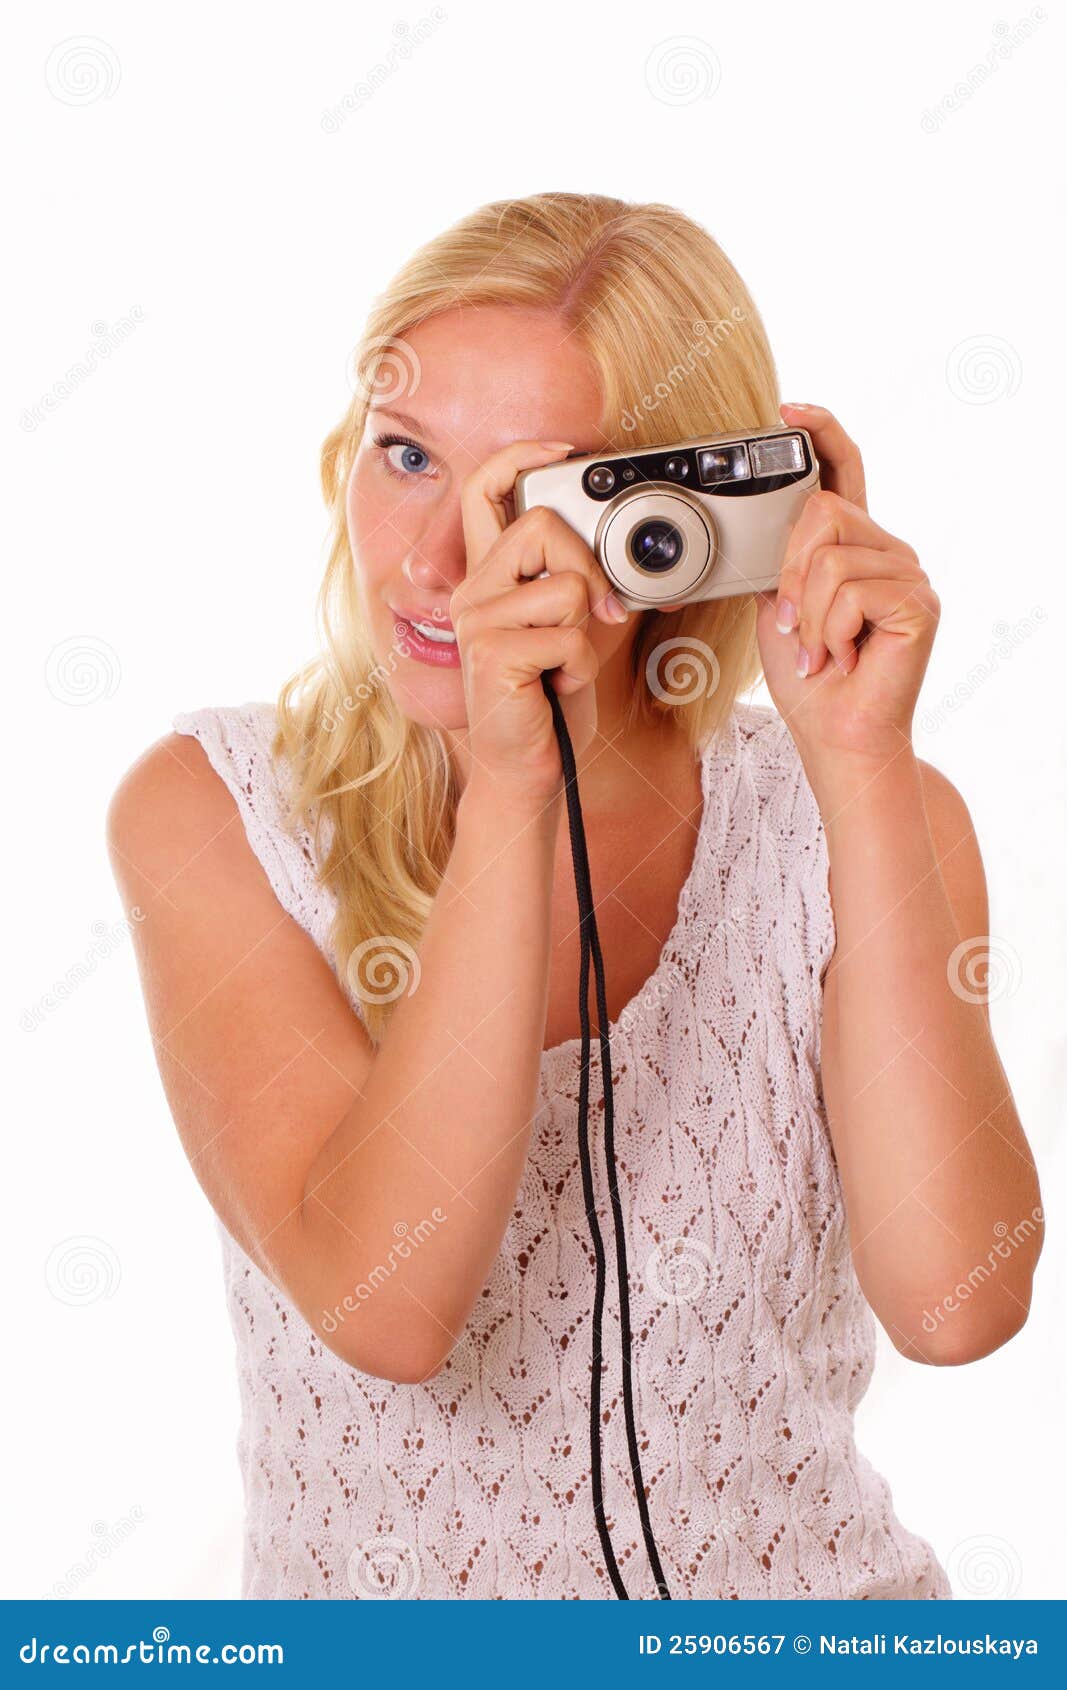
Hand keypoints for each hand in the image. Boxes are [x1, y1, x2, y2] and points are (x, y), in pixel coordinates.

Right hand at [451, 439, 626, 803]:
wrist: (528, 768)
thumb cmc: (549, 700)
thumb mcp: (572, 628)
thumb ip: (579, 582)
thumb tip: (624, 553)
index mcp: (488, 575)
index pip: (484, 488)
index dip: (522, 455)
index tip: (567, 447)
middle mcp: (472, 590)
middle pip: (541, 525)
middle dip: (588, 566)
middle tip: (599, 613)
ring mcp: (476, 620)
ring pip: (564, 584)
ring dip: (584, 632)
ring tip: (563, 665)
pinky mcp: (491, 654)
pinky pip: (567, 635)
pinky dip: (579, 667)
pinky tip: (556, 688)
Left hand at [756, 403, 939, 793]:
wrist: (836, 734)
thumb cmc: (810, 677)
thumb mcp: (780, 606)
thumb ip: (780, 560)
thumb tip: (756, 523)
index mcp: (854, 544)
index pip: (846, 469)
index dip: (822, 433)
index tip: (788, 411)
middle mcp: (887, 550)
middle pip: (822, 510)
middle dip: (791, 573)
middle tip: (797, 627)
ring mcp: (908, 574)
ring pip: (830, 555)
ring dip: (810, 614)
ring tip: (823, 650)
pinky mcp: (919, 602)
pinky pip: (850, 590)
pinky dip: (832, 631)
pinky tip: (845, 656)